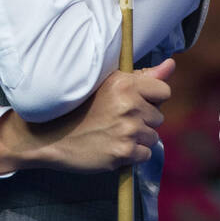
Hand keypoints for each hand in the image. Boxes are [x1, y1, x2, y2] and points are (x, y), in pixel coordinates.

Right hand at [0, 58, 176, 173]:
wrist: (47, 136)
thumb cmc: (77, 108)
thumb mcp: (106, 84)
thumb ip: (143, 76)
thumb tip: (171, 65)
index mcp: (125, 84)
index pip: (163, 91)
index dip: (151, 98)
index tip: (135, 102)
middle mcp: (129, 106)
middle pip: (158, 117)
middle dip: (143, 119)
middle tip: (116, 119)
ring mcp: (128, 131)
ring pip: (152, 136)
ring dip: (137, 138)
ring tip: (112, 133)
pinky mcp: (123, 153)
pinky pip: (144, 155)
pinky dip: (132, 154)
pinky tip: (112, 146)